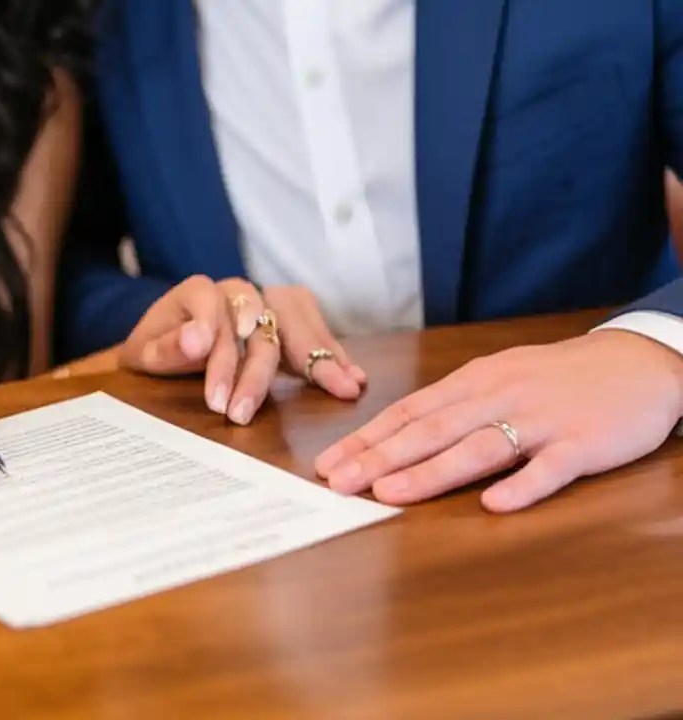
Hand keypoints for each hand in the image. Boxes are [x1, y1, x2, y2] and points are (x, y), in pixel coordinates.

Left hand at [121, 276, 366, 423]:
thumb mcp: (143, 352)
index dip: (210, 341)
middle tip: (243, 413)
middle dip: (254, 371)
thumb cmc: (158, 347)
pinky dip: (333, 354)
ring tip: (342, 389)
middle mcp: (238, 292)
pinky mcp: (288, 320)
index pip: (209, 305)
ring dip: (319, 357)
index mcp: (199, 291)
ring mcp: (268, 303)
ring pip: (295, 321)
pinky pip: (315, 330)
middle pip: (257, 321)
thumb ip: (164, 347)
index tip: (209, 385)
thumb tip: (195, 341)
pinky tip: (352, 378)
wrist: (168, 340)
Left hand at [316, 331, 682, 511]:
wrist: (641, 362)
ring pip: (480, 448)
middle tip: (339, 482)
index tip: (328, 463)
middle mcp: (502, 397)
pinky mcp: (585, 444)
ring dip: (431, 471)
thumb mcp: (499, 378)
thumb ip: (453, 405)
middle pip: (433, 430)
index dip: (367, 438)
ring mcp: (543, 420)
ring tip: (389, 492)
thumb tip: (395, 434)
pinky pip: (551, 468)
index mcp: (476, 382)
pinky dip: (522, 487)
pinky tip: (494, 505)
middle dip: (380, 457)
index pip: (410, 412)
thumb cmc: (558, 377)